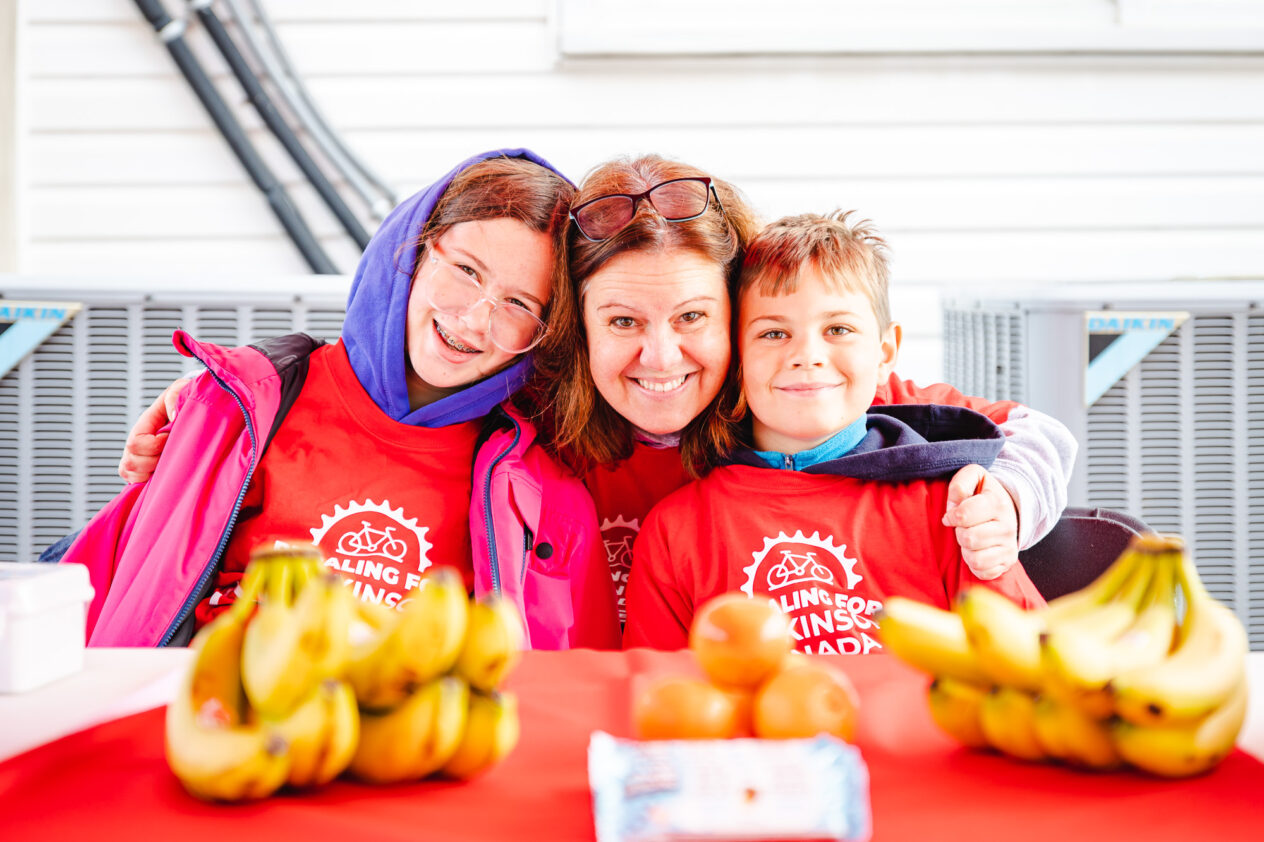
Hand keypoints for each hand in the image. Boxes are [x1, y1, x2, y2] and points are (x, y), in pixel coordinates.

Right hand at [117, 378, 189, 482]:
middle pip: (131, 462)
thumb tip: (173, 415)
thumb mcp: (180, 390)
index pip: (136, 443)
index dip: (155, 445)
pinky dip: (148, 481)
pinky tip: (164, 472)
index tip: (171, 438)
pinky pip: (135, 481)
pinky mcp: (143, 468)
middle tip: (172, 452)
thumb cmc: (185, 400)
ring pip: (131, 473)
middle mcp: (137, 441)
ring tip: (169, 461)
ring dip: (152, 472)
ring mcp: (138, 456)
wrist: (191, 409)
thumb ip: (174, 396)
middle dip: (155, 461)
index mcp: (144, 424)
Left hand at [942, 464, 1019, 580]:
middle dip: (959, 532)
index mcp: (997, 503)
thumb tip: (953, 506)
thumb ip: (960, 483)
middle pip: (967, 539)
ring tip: (970, 538)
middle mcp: (1008, 527)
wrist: (1009, 508)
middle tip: (964, 526)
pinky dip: (974, 564)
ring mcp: (1010, 546)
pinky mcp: (1008, 562)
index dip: (951, 516)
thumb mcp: (973, 477)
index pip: (963, 516)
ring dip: (965, 549)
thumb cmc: (983, 493)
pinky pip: (983, 572)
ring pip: (975, 559)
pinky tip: (977, 550)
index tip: (952, 515)